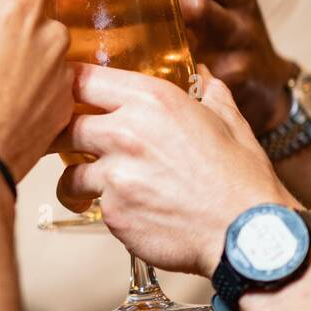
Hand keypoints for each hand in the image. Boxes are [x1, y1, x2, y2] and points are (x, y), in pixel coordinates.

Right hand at [0, 0, 72, 181]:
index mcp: (19, 7)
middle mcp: (51, 37)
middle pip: (44, 16)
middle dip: (20, 25)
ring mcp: (61, 78)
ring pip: (49, 57)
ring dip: (28, 62)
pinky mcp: (61, 113)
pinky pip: (52, 94)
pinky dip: (33, 97)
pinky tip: (1, 106)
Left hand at [55, 65, 295, 274]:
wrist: (246, 235)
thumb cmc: (241, 180)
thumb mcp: (230, 123)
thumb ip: (209, 94)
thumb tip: (203, 75)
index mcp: (152, 101)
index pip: (83, 79)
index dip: (68, 85)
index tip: (63, 92)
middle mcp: (126, 132)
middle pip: (64, 125)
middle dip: (63, 134)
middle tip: (69, 142)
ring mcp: (115, 175)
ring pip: (69, 171)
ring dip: (77, 177)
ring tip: (90, 185)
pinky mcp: (113, 212)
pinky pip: (93, 204)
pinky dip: (105, 207)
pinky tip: (127, 209)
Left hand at [105, 0, 296, 133]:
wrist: (265, 85)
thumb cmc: (217, 37)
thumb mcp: (204, 1)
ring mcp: (243, 29)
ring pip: (201, 8)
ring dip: (158, 8)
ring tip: (120, 14)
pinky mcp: (240, 66)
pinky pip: (201, 58)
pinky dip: (169, 56)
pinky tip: (140, 60)